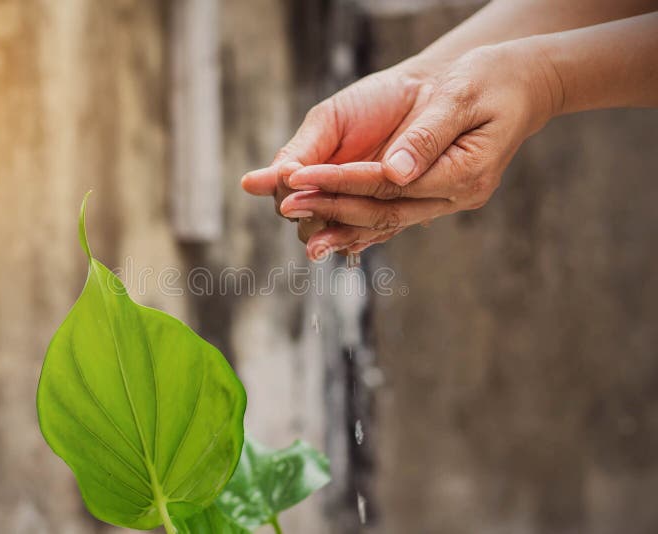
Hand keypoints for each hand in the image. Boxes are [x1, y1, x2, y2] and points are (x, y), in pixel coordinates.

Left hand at [244, 42, 560, 259]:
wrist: (513, 84)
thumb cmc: (487, 80)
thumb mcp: (460, 96)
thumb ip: (427, 135)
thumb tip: (394, 172)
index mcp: (465, 173)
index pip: (390, 184)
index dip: (342, 182)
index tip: (298, 177)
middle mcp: (454, 196)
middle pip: (383, 211)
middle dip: (331, 207)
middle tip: (285, 204)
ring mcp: (444, 201)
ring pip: (384, 221)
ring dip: (338, 224)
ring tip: (296, 224)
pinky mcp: (431, 196)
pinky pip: (389, 216)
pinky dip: (357, 223)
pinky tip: (326, 231)